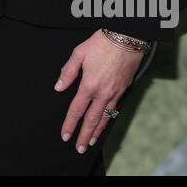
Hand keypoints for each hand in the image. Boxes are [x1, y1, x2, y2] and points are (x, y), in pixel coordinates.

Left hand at [56, 30, 144, 151]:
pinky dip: (108, 119)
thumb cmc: (102, 42)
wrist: (127, 37)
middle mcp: (103, 92)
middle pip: (92, 120)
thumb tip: (58, 87)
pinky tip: (104, 124)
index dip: (70, 124)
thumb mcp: (79, 52)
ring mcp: (115, 92)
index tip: (65, 135)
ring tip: (91, 142)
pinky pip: (115, 108)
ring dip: (97, 131)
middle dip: (84, 135)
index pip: (77, 110)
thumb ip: (68, 72)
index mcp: (89, 84)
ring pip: (105, 117)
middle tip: (79, 148)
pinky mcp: (124, 89)